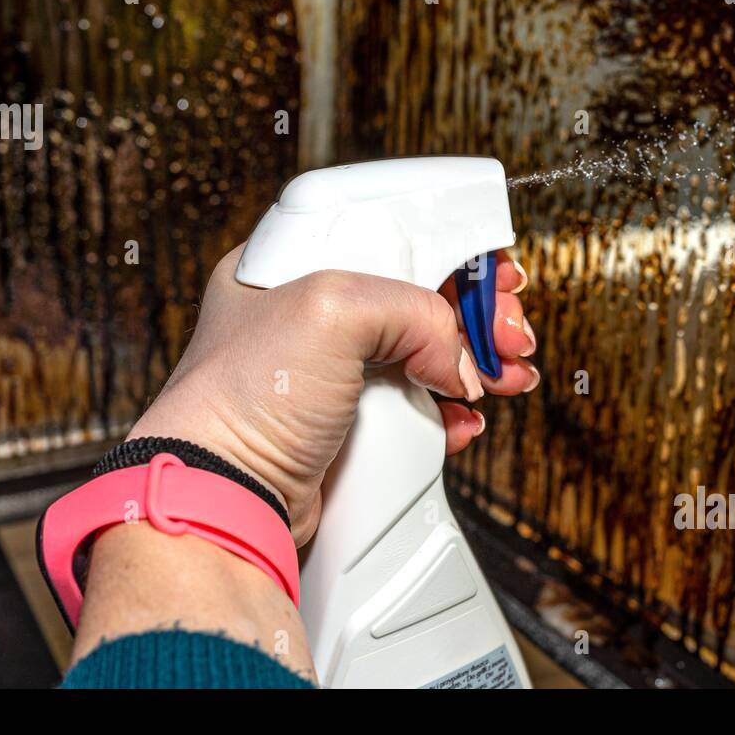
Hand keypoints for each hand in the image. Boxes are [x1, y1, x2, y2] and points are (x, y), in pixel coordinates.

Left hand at [126, 246, 537, 544]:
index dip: (448, 252)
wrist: (226, 495)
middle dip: (474, 315)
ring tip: (507, 376)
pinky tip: (465, 417)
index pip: (388, 238)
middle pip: (416, 298)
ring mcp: (326, 377)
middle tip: (508, 332)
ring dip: (474, 364)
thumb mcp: (333, 309)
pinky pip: (415, 410)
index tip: (491, 271)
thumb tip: (455, 356)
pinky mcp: (344, 429)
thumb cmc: (244, 399)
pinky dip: (449, 412)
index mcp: (288, 267)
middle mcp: (307, 318)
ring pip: (423, 356)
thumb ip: (412, 309)